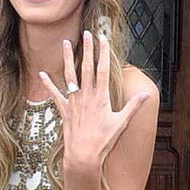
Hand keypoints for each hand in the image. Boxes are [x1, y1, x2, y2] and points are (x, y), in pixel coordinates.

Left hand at [39, 32, 152, 170]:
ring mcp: (74, 102)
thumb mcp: (121, 123)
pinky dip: (49, 84)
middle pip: (86, 67)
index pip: (103, 69)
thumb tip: (146, 94)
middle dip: (87, 49)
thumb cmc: (104, 141)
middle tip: (86, 33)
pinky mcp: (65, 111)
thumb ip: (133, 106)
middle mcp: (86, 95)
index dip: (103, 52)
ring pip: (70, 75)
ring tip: (65, 43)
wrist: (84, 155)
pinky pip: (55, 94)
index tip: (103, 38)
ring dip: (67, 58)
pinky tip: (43, 73)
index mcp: (101, 97)